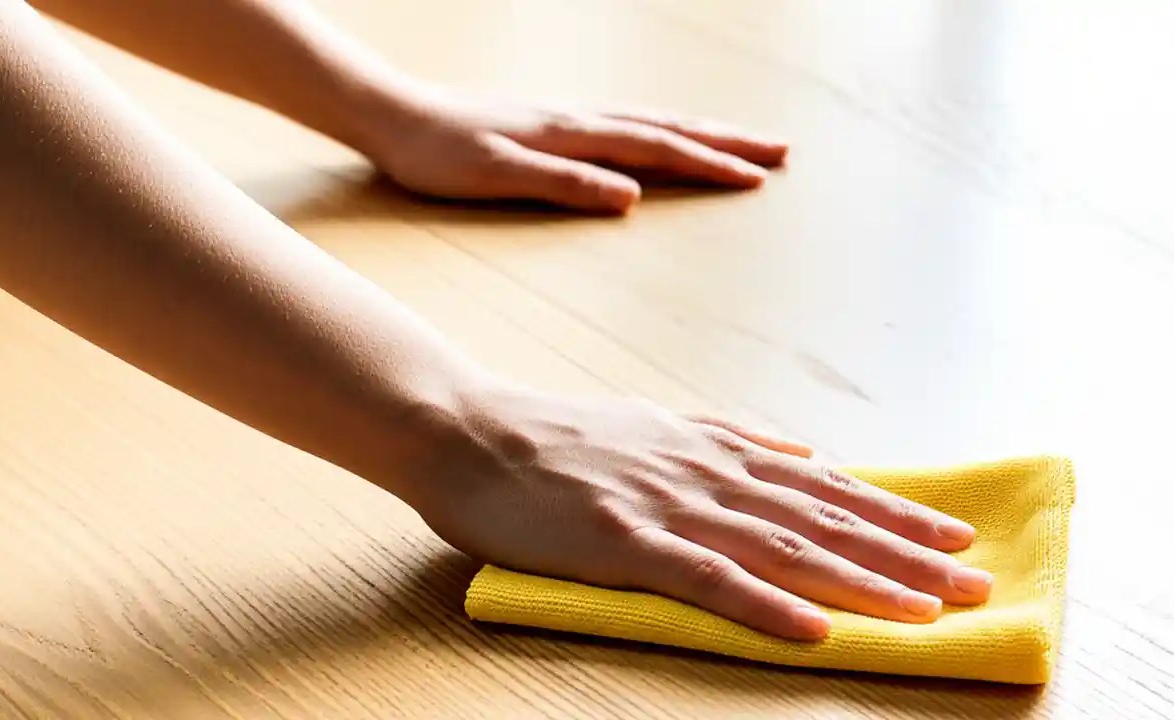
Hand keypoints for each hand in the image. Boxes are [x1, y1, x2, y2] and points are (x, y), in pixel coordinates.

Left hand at [350, 85, 788, 213]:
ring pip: (652, 121)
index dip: (709, 164)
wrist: (392, 114)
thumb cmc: (435, 153)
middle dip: (728, 141)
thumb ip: (563, 183)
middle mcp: (579, 119)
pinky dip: (663, 131)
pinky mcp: (553, 124)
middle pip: (669, 126)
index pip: (657, 148)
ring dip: (702, 132)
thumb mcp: (496, 173)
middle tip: (781, 151)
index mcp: (572, 134)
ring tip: (743, 143)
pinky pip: (627, 125)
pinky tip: (666, 140)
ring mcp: (568, 118)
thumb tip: (630, 196)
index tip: (758, 179)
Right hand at [408, 386, 991, 640]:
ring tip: (925, 608)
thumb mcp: (657, 422)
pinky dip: (765, 604)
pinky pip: (706, 578)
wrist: (470, 429)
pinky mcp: (623, 540)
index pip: (824, 486)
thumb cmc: (557, 435)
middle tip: (975, 583)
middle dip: (904, 553)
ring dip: (860, 579)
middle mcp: (706, 472)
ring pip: (783, 546)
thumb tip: (803, 451)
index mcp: (714, 448)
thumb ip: (733, 438)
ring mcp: (667, 505)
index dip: (894, 512)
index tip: (955, 536)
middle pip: (822, 518)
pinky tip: (815, 629)